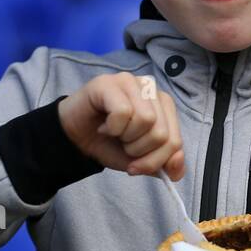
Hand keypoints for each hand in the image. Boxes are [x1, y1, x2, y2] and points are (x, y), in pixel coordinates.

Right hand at [58, 71, 184, 179]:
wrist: (74, 139)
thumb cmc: (110, 143)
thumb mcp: (140, 160)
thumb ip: (163, 164)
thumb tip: (175, 168)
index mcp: (165, 106)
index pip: (175, 141)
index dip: (155, 161)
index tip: (135, 166)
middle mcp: (152, 89)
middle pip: (162, 133)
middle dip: (139, 150)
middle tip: (122, 144)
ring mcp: (131, 82)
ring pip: (146, 120)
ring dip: (126, 137)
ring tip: (114, 132)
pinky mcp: (109, 82)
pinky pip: (123, 112)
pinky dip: (112, 128)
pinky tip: (103, 125)